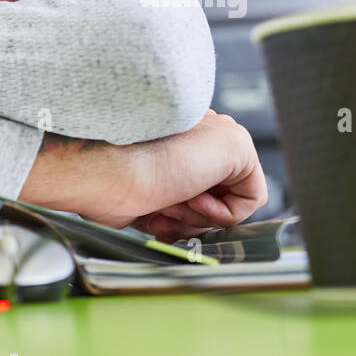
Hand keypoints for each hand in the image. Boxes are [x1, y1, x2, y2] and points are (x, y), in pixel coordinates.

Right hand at [20, 111, 266, 240]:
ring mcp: (217, 134)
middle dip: (188, 216)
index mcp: (168, 136)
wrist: (104, 171)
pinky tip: (193, 199)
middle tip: (162, 214)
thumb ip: (167, 202)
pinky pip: (251, 198)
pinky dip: (222, 214)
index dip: (177, 213)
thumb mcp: (141, 197)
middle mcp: (195, 130)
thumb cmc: (105, 184)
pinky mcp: (237, 145)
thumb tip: (181, 225)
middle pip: (214, 193)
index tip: (155, 220)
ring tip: (170, 202)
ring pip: (230, 198)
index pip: (193, 183)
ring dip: (198, 215)